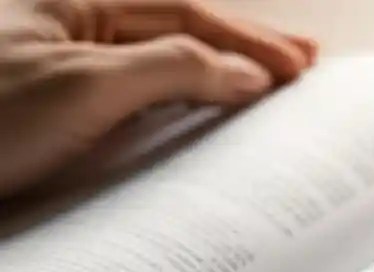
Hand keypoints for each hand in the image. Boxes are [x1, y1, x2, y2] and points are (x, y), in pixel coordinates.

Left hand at [0, 0, 316, 198]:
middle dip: (239, 48)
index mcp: (70, 4)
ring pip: (152, 70)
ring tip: (263, 93)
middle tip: (301, 66)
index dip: (246, 39)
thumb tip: (245, 73)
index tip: (298, 68)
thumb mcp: (85, 85)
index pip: (181, 14)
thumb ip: (174, 68)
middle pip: (172, 31)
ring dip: (211, 81)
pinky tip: (194, 130)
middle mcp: (65, 33)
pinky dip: (172, 116)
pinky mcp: (47, 124)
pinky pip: (127, 109)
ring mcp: (56, 79)